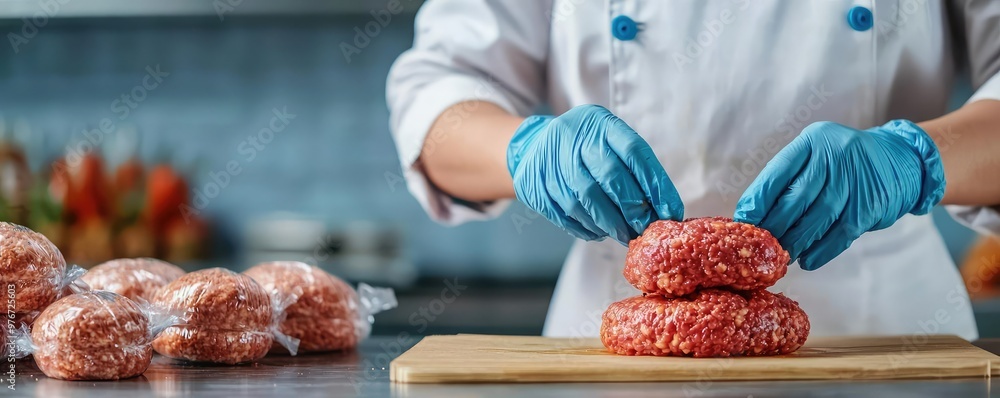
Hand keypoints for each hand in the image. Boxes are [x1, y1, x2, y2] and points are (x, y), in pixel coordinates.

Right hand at [507, 105, 683, 243]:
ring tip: (624, 234)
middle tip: (645, 228)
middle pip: (610, 177)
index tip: (670, 211)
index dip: (656, 184)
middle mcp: (573, 138)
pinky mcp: (535, 187)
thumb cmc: (583, 148)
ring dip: (610, 224)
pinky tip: (600, 231)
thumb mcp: (607, 140)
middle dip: (633, 208)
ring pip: (586, 201)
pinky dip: (587, 228)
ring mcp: (551, 162)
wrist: (532, 146)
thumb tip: (664, 209)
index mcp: (599, 123)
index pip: (634, 151)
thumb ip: (633, 167)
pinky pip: (566, 215)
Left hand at [733, 120, 944, 269]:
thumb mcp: (819, 155)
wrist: (903, 158)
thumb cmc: (846, 163)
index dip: (758, 199)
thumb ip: (791, 178)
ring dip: (795, 242)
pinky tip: (807, 260)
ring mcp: (854, 180)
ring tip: (780, 256)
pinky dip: (821, 250)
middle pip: (795, 198)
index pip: (777, 173)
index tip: (743, 221)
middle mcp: (833, 156)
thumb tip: (755, 215)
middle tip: (758, 246)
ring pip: (816, 218)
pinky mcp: (870, 204)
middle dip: (773, 226)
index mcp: (813, 141)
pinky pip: (840, 234)